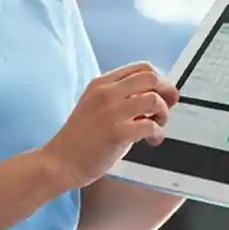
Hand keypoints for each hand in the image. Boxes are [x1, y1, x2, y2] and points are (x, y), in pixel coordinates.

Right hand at [41, 63, 179, 189]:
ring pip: (154, 99)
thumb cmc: (80, 138)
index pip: (141, 68)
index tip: (163, 93)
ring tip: (158, 126)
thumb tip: (152, 98)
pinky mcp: (117, 133)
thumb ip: (118, 98)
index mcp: (101, 84)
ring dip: (163, 113)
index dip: (159, 79)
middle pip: (151, 78)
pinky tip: (152, 140)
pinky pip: (151, 125)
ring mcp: (111, 112)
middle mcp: (106, 93)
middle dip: (167, 91)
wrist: (60, 162)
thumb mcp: (94, 106)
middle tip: (168, 108)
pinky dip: (158, 133)